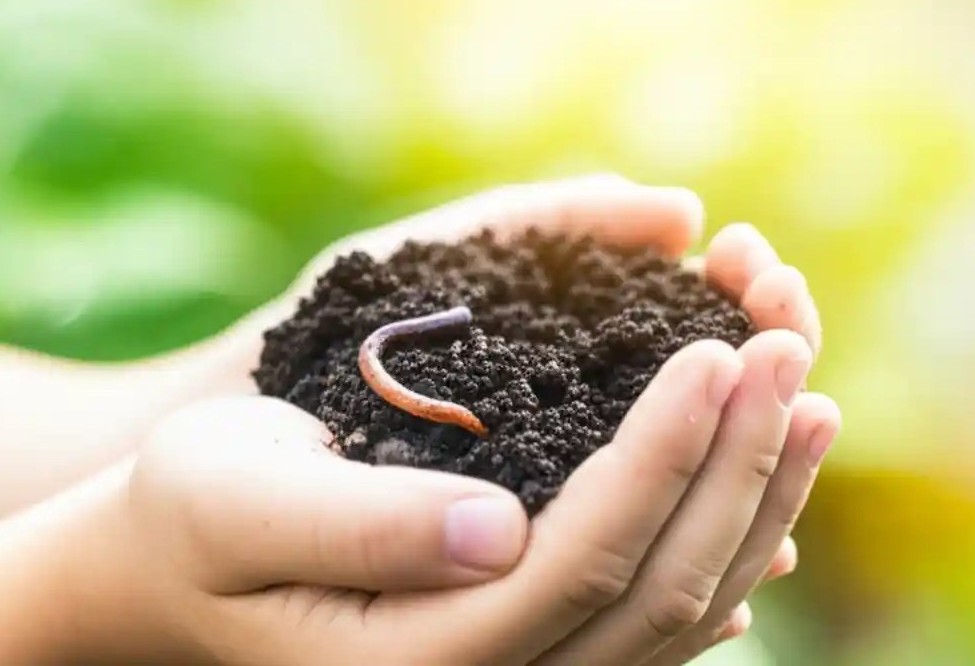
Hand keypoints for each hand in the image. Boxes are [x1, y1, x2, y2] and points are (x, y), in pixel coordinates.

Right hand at [55, 179, 837, 663]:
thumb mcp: (238, 502)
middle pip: (661, 588)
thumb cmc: (189, 516)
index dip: (663, 456)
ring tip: (806, 389)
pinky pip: (655, 600)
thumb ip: (361, 525)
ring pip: (682, 604)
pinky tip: (758, 467)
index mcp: (419, 659)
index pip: (583, 561)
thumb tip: (502, 528)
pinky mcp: (522, 633)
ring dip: (753, 491)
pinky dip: (719, 526)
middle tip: (791, 340)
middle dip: (736, 460)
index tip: (713, 349)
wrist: (168, 567)